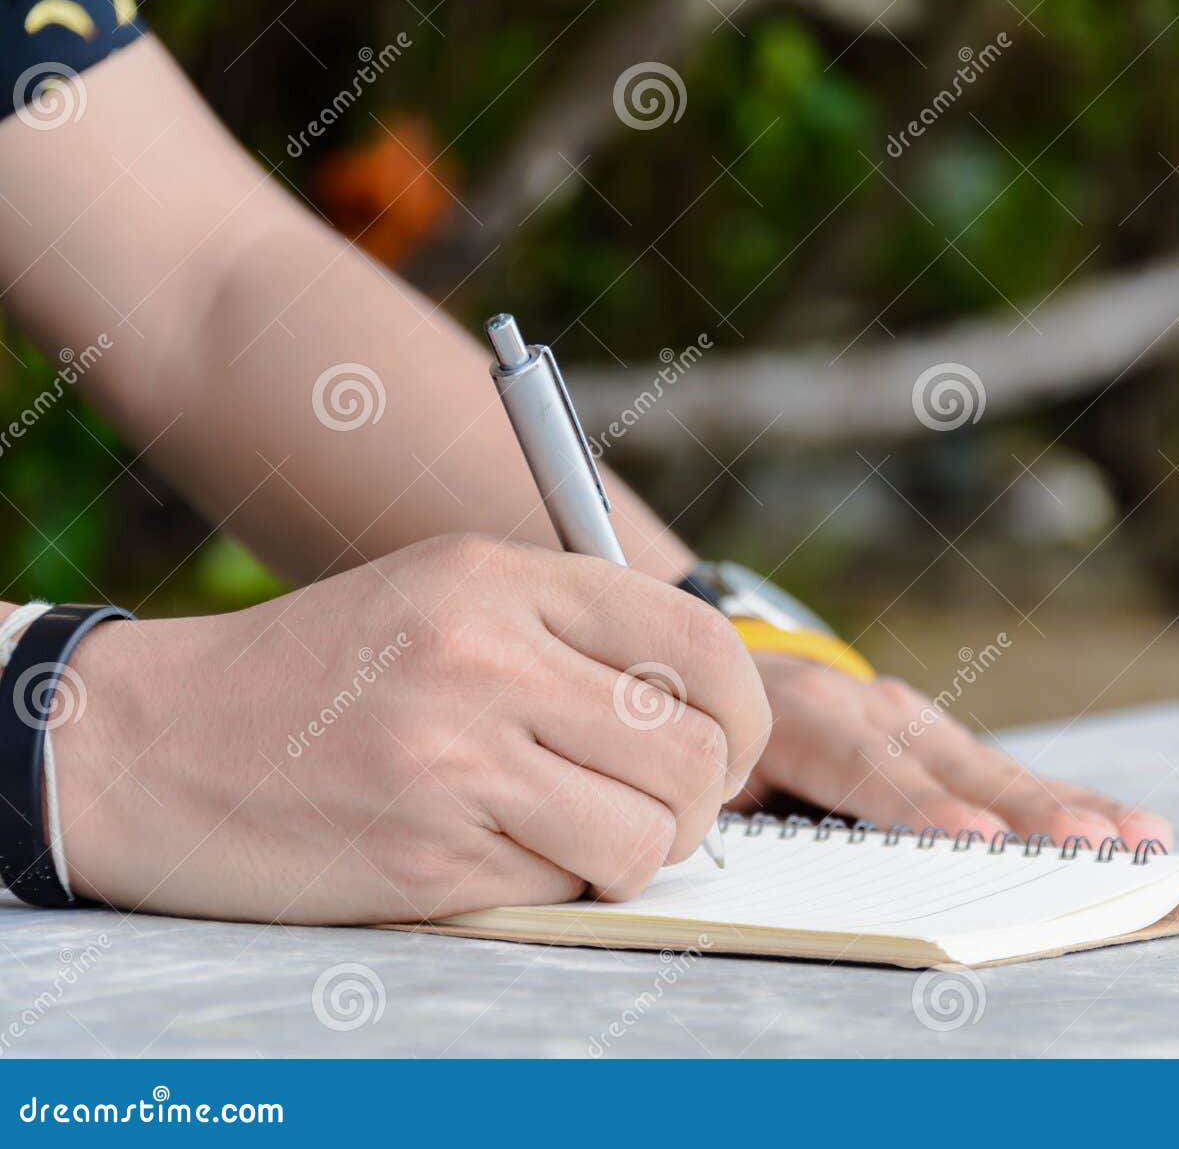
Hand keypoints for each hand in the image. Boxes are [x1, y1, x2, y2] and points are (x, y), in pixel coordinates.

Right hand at [51, 534, 769, 923]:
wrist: (152, 742)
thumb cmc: (319, 671)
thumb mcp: (449, 593)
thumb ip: (576, 632)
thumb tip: (711, 708)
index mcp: (505, 578)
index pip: (704, 645)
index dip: (745, 714)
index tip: (730, 748)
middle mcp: (489, 657)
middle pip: (696, 752)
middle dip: (697, 800)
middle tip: (654, 806)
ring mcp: (459, 757)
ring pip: (649, 832)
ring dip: (631, 852)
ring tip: (570, 832)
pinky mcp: (429, 854)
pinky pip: (565, 883)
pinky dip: (553, 881)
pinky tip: (488, 849)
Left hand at [734, 654, 1171, 846]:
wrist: (739, 665)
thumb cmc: (724, 742)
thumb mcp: (712, 768)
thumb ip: (737, 809)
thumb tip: (763, 859)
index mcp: (802, 714)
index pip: (862, 766)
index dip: (918, 806)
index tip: (974, 838)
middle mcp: (875, 710)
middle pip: (952, 767)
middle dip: (1021, 810)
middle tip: (1081, 843)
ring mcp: (921, 723)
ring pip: (998, 769)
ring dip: (1068, 808)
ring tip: (1134, 837)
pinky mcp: (952, 745)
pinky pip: (1017, 776)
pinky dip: (1077, 802)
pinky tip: (1135, 824)